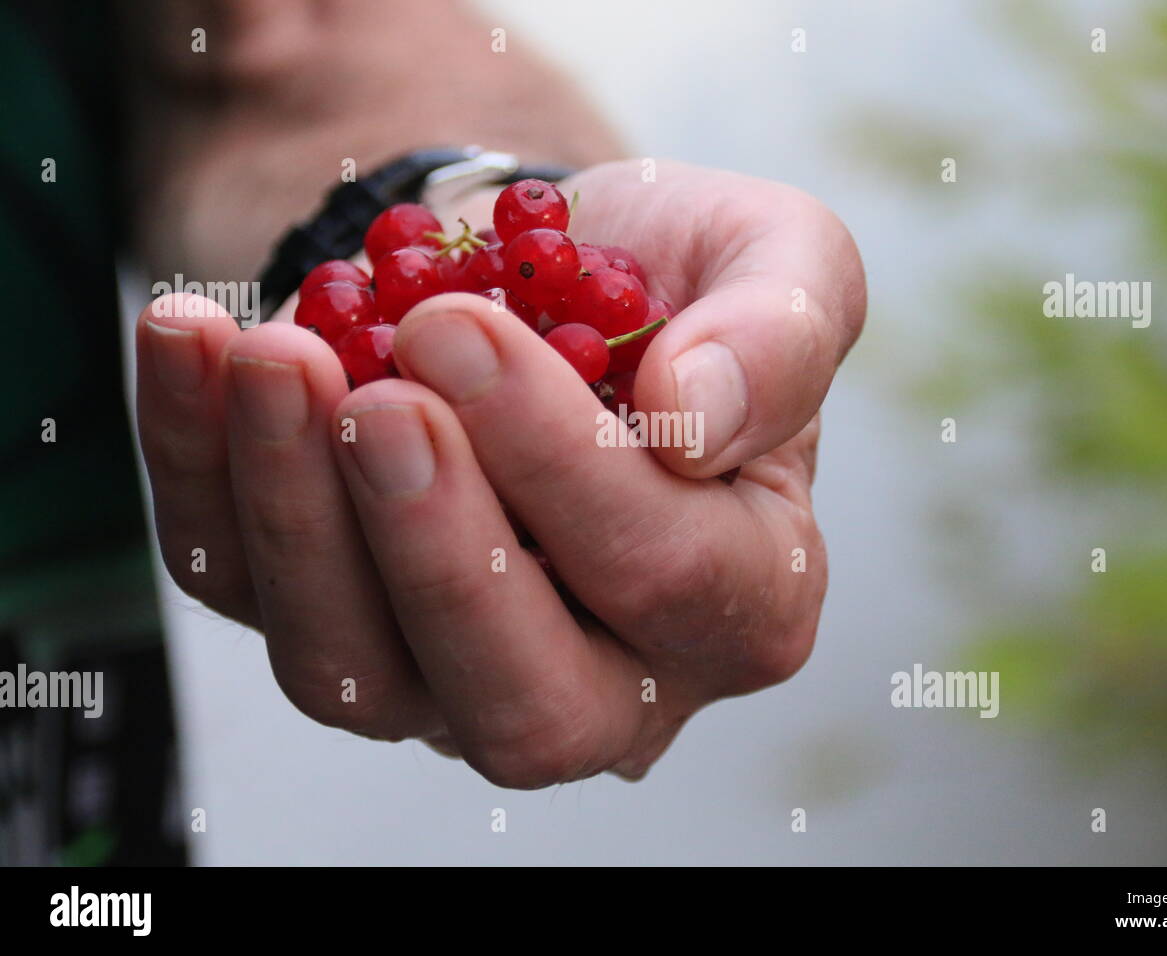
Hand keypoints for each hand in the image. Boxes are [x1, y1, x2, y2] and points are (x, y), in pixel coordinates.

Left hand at [135, 159, 865, 786]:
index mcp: (741, 602)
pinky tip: (195, 347)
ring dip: (296, 519)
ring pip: (356, 676)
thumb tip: (696, 418)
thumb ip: (781, 335)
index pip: (664, 578)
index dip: (558, 464)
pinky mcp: (331, 621)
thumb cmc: (673, 286)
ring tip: (274, 357)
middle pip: (522, 705)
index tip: (459, 329)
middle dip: (435, 554)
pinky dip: (199, 472)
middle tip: (378, 406)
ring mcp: (452, 675)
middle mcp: (607, 680)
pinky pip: (244, 589)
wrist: (546, 275)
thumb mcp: (779, 263)